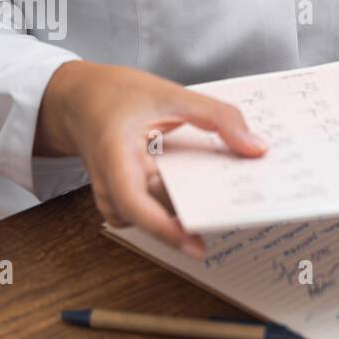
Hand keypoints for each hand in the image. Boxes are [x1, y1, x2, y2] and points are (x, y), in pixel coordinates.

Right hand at [36, 62, 265, 258]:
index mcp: (115, 154)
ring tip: (224, 207)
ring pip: (153, 216)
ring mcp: (115, 195)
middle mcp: (110, 182)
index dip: (163, 228)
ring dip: (185, 215)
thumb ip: (217, 117)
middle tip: (233, 218)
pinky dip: (177, 208)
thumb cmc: (119, 95)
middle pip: (152, 214)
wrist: (82, 99)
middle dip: (190, 220)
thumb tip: (256, 148)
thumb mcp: (172, 93)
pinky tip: (203, 197)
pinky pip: (153, 211)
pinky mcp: (126, 198)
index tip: (194, 244)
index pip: (133, 202)